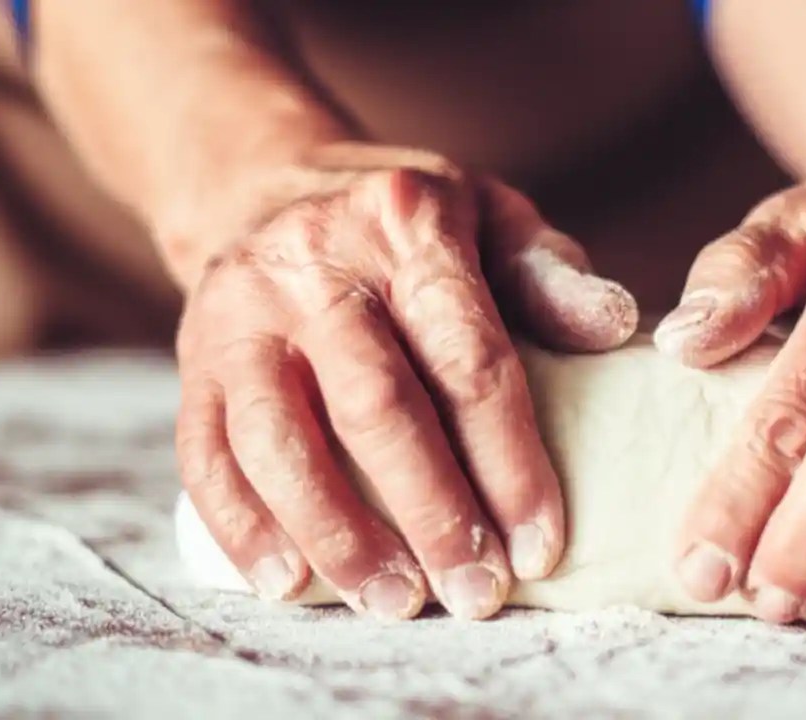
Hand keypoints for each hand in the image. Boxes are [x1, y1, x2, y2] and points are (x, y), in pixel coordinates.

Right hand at [174, 143, 636, 619]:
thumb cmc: (404, 221)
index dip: (508, 463)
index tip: (539, 548)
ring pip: (281, 441)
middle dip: (431, 515)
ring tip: (394, 602)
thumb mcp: (489, 216)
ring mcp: (239, 311)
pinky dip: (244, 528)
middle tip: (474, 596)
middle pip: (376, 407)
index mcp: (406, 222)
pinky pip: (204, 454)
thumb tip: (615, 327)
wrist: (267, 185)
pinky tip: (290, 584)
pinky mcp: (190, 359)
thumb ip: (550, 274)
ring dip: (339, 536)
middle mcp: (314, 261)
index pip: (468, 359)